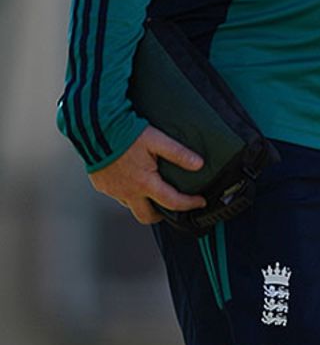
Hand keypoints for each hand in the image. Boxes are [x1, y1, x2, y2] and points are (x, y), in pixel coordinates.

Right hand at [88, 125, 206, 222]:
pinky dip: (126, 191)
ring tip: (150, 189)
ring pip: (130, 206)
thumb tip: (198, 164)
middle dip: (161, 215)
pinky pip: (117, 195)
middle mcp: (127, 192)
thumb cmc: (125, 132)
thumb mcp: (157, 140)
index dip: (190, 204)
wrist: (95, 128)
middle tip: (170, 204)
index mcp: (144, 183)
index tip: (200, 202)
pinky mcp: (101, 185)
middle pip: (147, 217)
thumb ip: (178, 153)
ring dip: (142, 201)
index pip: (173, 202)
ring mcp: (112, 191)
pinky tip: (130, 178)